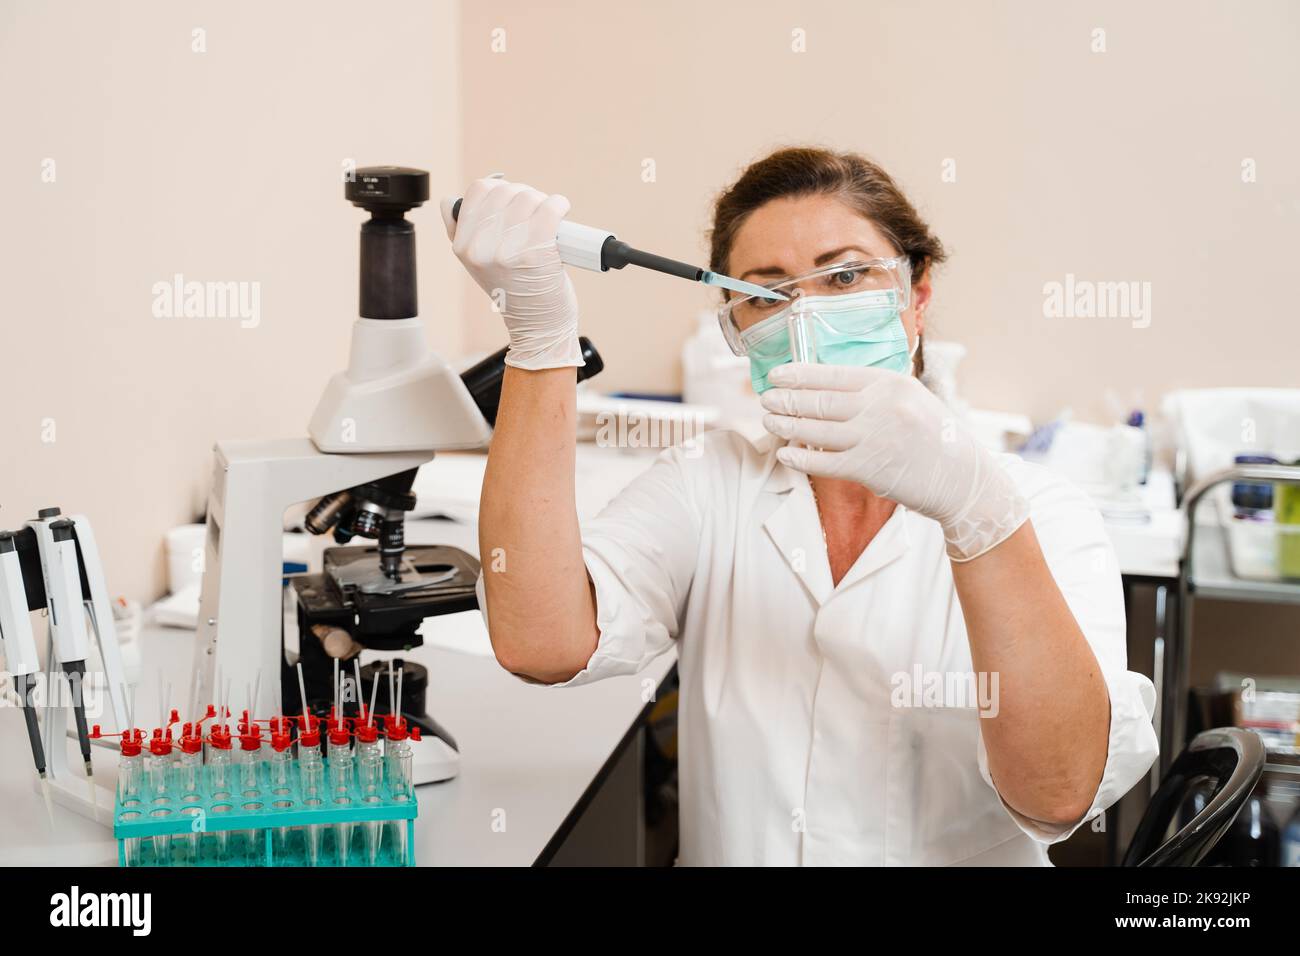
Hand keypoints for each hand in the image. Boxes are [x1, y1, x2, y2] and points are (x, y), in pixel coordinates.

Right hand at [440, 178, 582, 369]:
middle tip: (534, 214)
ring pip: (528, 198)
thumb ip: (463, 232)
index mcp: (463, 246)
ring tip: (547, 220)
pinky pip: (550, 208)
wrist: (537, 327)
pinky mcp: (536, 252)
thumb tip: (452, 201)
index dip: (499, 190)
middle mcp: (480, 248)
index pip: (477, 191)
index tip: (512, 203)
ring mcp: (507, 250)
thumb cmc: (513, 292)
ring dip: (543, 202)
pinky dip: (559, 205)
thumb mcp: (475, 264)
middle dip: (525, 196)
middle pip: (505, 191)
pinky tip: (561, 212)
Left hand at [759, 363, 1029, 560]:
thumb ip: (875, 391)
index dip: (799, 374)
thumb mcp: (911, 399)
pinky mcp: (869, 469)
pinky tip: (785, 453)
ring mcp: (874, 438)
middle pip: (819, 399)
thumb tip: (828, 384)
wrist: (962, 479)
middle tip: (765, 398)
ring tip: (768, 420)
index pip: (832, 373)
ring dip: (786, 424)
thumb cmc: (934, 438)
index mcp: (890, 383)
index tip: (777, 374)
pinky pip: (823, 462)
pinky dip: (800, 457)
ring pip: (816, 428)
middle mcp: (880, 407)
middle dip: (786, 398)